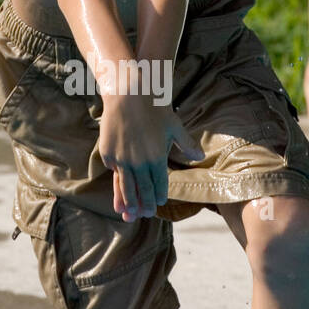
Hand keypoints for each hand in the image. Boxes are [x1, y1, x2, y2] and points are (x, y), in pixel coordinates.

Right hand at [98, 95, 203, 221]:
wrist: (127, 95)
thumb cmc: (154, 109)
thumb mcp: (174, 126)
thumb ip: (187, 144)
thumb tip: (200, 156)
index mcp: (157, 158)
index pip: (159, 185)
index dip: (159, 196)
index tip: (159, 202)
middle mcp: (138, 163)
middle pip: (142, 191)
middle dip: (144, 205)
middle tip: (146, 213)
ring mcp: (121, 160)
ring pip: (125, 187)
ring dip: (128, 202)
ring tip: (130, 213)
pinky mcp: (108, 155)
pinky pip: (114, 171)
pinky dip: (117, 179)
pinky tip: (119, 188)